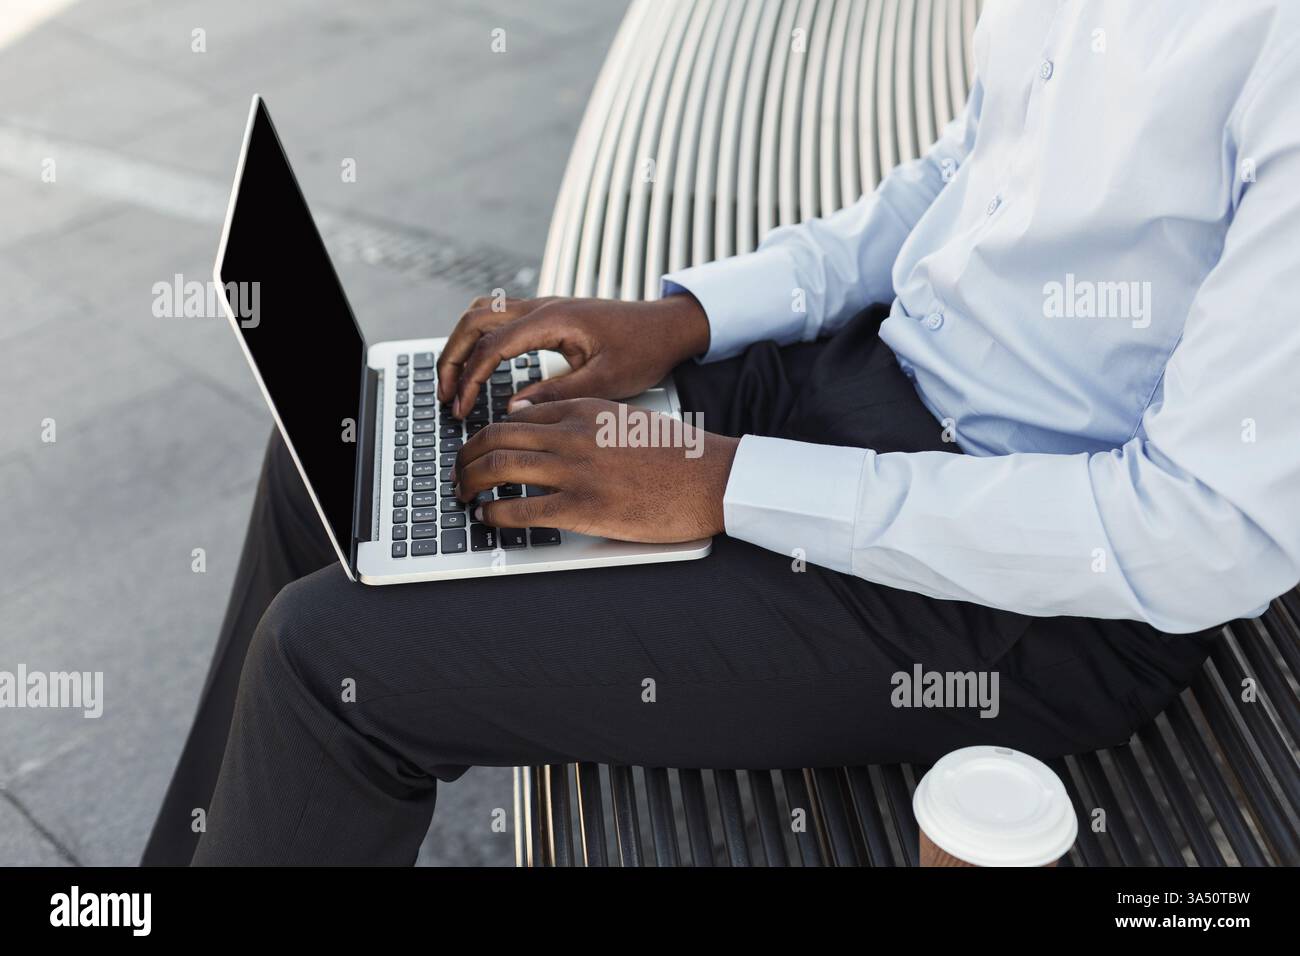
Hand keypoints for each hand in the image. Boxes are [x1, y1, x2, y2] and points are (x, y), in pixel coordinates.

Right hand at [436, 294, 709, 417]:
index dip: (471, 378)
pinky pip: (498, 318)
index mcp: (554, 319)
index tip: (461, 408)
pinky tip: (478, 367)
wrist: (668, 326)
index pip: (493, 345)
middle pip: (474, 320)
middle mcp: (543, 306)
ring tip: (454, 382)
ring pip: (482, 313)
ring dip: (461, 345)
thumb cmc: (644, 350)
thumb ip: (556, 394)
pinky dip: (478, 340)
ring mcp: (543, 307)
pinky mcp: (547, 315)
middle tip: (445, 396)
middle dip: (452, 357)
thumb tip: (511, 410)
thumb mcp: (605, 381)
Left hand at [453, 398, 737, 542]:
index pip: (512, 416)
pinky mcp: (584, 508)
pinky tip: (488, 518)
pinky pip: (521, 509)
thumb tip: (540, 424)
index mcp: (582, 410)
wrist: (710, 478)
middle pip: (495, 439)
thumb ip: (581, 418)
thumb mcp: (623, 419)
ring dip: (470, 484)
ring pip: (499, 469)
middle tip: (457, 474)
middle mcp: (572, 435)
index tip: (474, 451)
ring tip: (463, 496)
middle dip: (465, 458)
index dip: (483, 436)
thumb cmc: (673, 453)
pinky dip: (494, 514)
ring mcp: (576, 471)